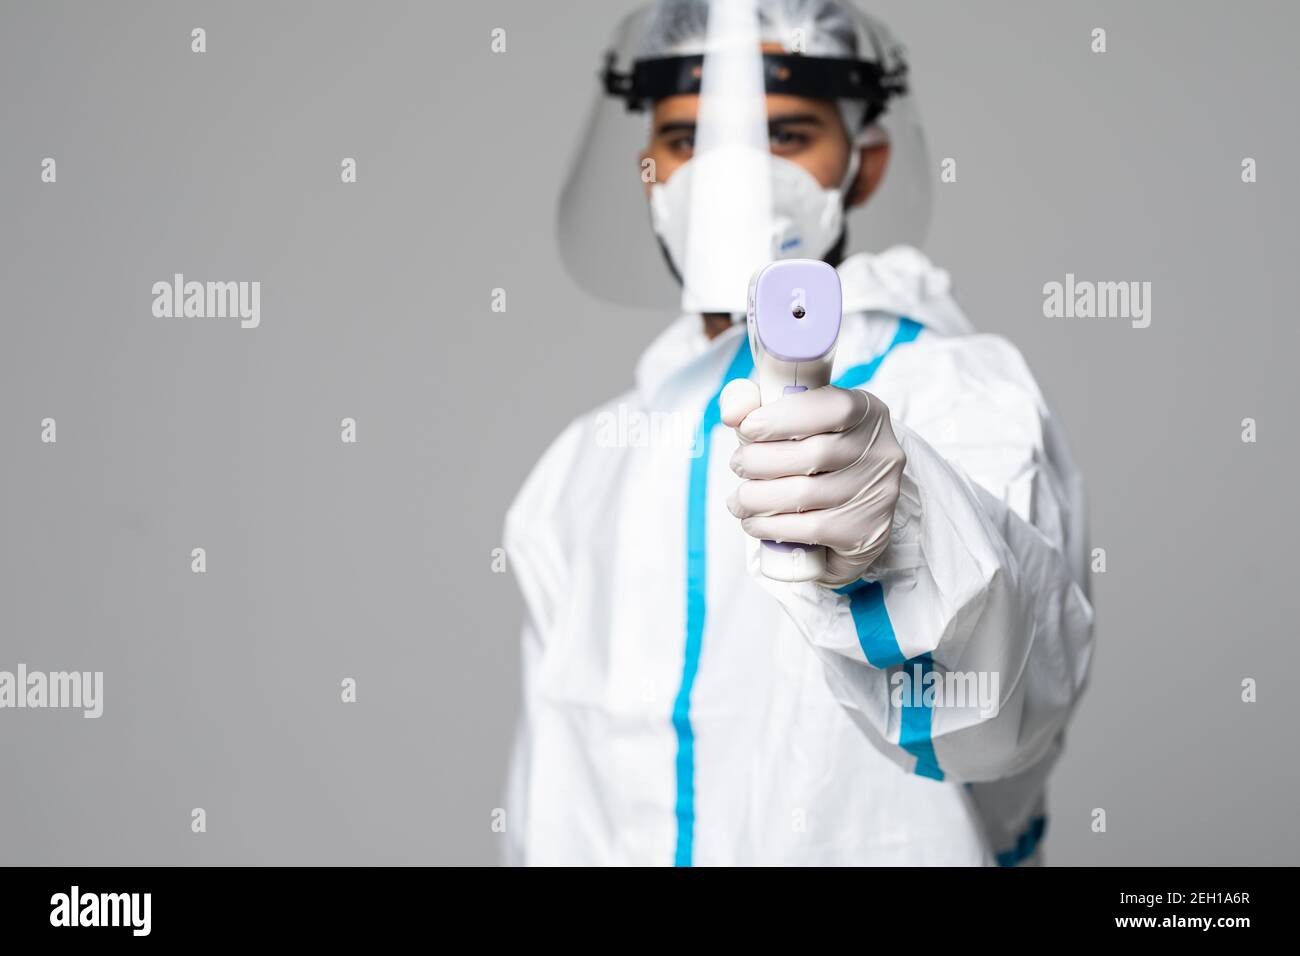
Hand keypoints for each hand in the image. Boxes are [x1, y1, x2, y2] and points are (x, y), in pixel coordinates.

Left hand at [719, 380, 906, 586]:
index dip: (781, 418)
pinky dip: (769, 525)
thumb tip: (733, 412)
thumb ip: (754, 402)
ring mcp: (877, 494)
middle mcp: (880, 452)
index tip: (747, 428)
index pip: (830, 408)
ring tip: (739, 499)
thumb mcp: (789, 417)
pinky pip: (807, 529)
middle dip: (759, 461)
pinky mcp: (866, 532)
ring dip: (756, 498)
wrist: (849, 510)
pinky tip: (754, 521)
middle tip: (738, 465)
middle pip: (813, 455)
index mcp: (866, 412)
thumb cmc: (812, 454)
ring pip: (804, 495)